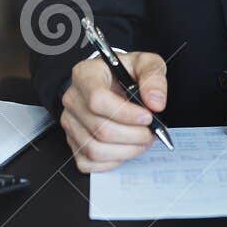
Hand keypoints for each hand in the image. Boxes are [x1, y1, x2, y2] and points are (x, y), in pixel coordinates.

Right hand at [60, 50, 167, 172]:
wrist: (111, 81)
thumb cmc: (125, 73)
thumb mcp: (144, 64)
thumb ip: (153, 77)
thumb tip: (155, 103)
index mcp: (86, 75)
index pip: (97, 99)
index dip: (126, 113)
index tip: (147, 116)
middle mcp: (73, 99)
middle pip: (100, 128)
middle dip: (133, 136)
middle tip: (151, 133)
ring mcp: (70, 123)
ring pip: (95, 149)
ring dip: (126, 151)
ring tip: (142, 141)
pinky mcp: (73, 142)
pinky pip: (89, 162)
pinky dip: (112, 161)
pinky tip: (126, 149)